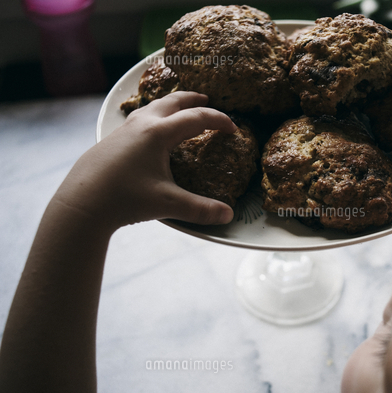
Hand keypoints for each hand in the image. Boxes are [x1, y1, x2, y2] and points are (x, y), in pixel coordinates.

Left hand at [53, 91, 237, 231]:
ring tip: (180, 109)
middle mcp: (141, 125)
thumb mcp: (168, 204)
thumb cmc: (124, 200)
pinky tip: (152, 132)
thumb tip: (228, 216)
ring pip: (152, 107)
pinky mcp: (112, 140)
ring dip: (171, 104)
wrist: (81, 204)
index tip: (233, 127)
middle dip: (193, 99)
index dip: (219, 120)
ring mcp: (124, 130)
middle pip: (172, 101)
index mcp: (158, 133)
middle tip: (207, 99)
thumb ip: (201, 210)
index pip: (196, 118)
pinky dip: (154, 116)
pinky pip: (138, 118)